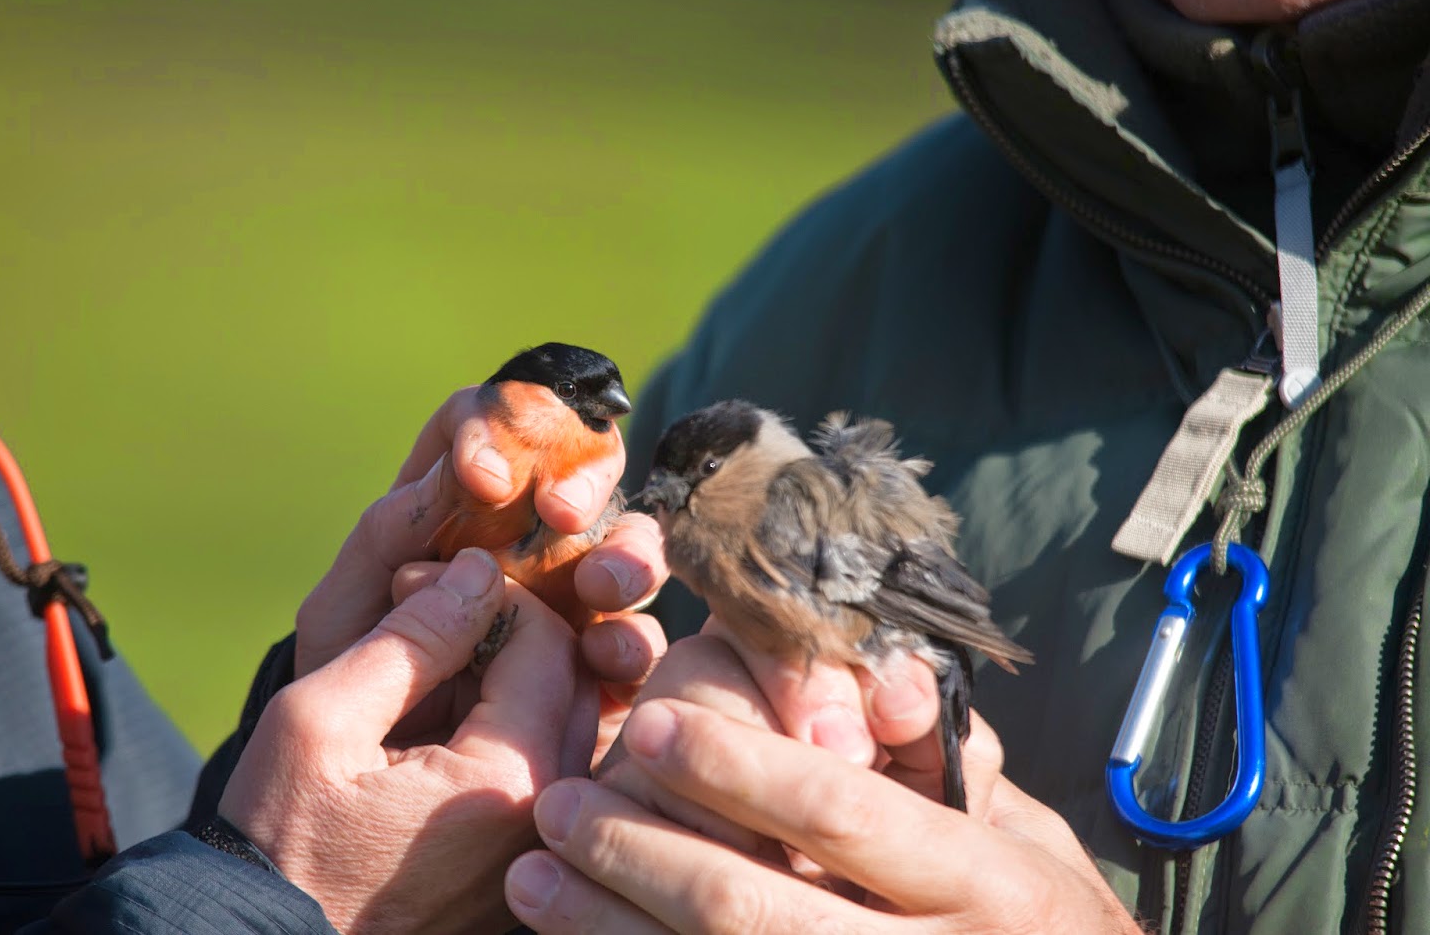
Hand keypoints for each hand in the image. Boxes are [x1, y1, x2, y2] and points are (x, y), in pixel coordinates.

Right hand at [222, 548, 585, 933]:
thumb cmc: (280, 844)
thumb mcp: (320, 720)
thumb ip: (407, 639)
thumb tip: (477, 570)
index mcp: (507, 778)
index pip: (547, 638)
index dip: (487, 592)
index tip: (419, 586)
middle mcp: (547, 812)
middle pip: (571, 675)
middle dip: (508, 628)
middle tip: (426, 618)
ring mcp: (540, 840)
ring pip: (562, 715)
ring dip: (508, 673)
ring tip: (423, 668)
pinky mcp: (523, 854)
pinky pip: (544, 763)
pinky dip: (504, 723)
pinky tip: (435, 720)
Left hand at [295, 387, 668, 698]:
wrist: (358, 796)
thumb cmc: (341, 688)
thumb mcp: (341, 611)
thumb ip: (384, 539)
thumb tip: (461, 482)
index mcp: (461, 503)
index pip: (499, 422)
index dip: (501, 428)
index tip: (484, 479)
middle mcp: (530, 539)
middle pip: (587, 472)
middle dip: (586, 481)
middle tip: (563, 513)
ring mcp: (575, 602)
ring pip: (631, 551)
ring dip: (627, 554)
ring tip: (602, 584)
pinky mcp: (603, 671)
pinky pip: (639, 645)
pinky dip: (633, 643)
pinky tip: (608, 655)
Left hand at [510, 635, 1137, 932]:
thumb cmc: (1051, 922)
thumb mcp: (1027, 832)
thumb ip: (942, 757)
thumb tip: (868, 677)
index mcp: (988, 883)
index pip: (840, 812)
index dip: (736, 767)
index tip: (649, 721)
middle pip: (756, 912)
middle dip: (643, 854)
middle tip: (561, 806)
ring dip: (612, 931)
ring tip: (535, 883)